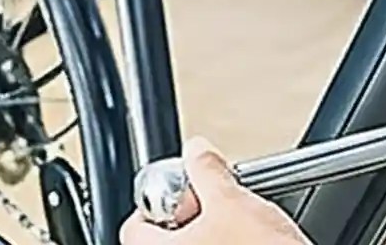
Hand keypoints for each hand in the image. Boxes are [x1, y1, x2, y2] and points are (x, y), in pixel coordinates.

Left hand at [120, 138, 313, 244]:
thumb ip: (207, 171)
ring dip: (211, 232)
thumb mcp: (232, 201)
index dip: (165, 198)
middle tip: (216, 207)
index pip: (136, 222)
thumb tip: (197, 150)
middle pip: (164, 235)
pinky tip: (248, 243)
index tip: (188, 189)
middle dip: (191, 215)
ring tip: (237, 228)